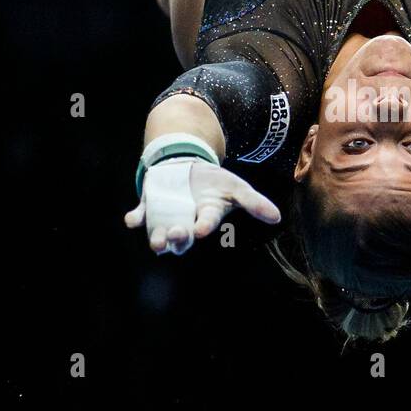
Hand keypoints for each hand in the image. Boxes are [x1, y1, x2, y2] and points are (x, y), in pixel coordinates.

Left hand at [123, 158, 280, 254]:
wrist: (187, 167)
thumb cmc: (214, 182)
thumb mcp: (235, 187)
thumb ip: (254, 202)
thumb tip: (277, 217)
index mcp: (205, 216)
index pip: (205, 222)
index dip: (203, 226)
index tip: (200, 228)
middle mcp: (185, 222)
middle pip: (181, 238)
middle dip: (178, 239)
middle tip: (175, 233)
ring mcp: (165, 216)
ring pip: (159, 235)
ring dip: (157, 239)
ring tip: (157, 243)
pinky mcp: (148, 208)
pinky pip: (139, 217)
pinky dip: (135, 219)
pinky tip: (132, 220)